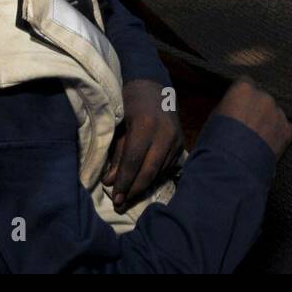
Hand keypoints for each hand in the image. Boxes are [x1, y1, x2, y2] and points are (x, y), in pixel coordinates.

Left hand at [103, 79, 183, 211]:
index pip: (133, 161)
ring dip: (144, 186)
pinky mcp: (181, 143)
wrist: (154, 86)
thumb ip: (117, 152)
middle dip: (134, 190)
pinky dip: (154, 177)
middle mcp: (165, 133)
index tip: (115, 198)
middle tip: (121, 205)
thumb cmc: (130, 103)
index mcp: (146, 125)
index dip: (124, 182)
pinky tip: (143, 184)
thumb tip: (111, 181)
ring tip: (129, 198)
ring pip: (160, 171)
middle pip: (149, 170)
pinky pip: (167, 166)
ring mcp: (176, 138)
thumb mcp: (119, 123)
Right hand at [215, 77, 291, 158]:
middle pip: (262, 98)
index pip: (246, 83)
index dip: (242, 96)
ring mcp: (278, 113)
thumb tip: (234, 106)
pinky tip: (266, 146)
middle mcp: (264, 97)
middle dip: (257, 109)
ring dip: (268, 121)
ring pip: (274, 113)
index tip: (239, 105)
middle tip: (248, 126)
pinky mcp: (287, 131)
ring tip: (256, 139)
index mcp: (244, 89)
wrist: (230, 167)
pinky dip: (277, 135)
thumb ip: (229, 105)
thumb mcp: (215, 116)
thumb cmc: (215, 142)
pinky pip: (284, 128)